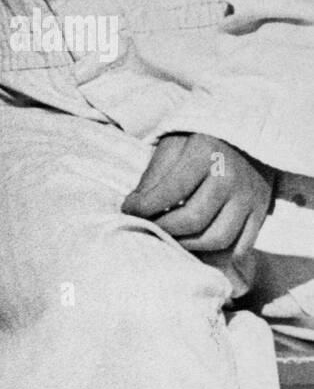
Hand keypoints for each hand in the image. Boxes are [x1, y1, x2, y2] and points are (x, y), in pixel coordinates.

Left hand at [122, 133, 273, 261]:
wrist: (246, 134)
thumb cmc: (200, 140)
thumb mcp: (173, 144)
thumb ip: (154, 175)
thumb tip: (132, 206)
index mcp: (205, 154)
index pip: (170, 191)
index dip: (144, 206)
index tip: (127, 209)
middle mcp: (230, 177)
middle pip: (193, 220)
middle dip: (164, 228)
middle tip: (148, 226)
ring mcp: (249, 198)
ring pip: (218, 239)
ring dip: (188, 245)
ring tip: (171, 237)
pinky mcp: (260, 214)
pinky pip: (240, 247)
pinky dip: (216, 254)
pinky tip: (197, 246)